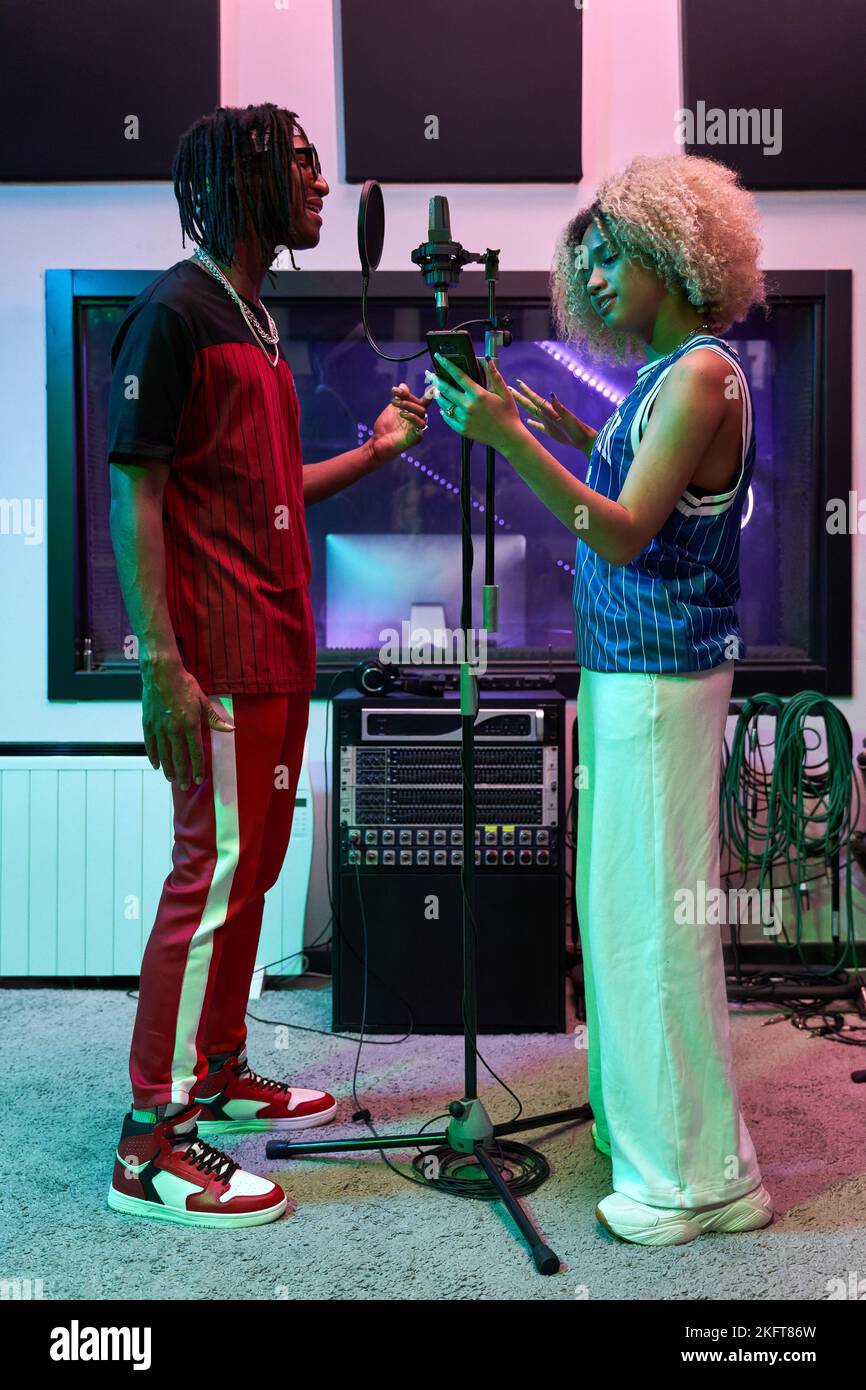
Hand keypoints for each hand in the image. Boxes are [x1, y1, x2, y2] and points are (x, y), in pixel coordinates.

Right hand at [141, 659, 234, 790]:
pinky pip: (150, 744)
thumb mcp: (203, 700)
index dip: (197, 768)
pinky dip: (153, 756)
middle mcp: (174, 729)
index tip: (198, 779)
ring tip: (172, 779)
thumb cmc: (184, 684)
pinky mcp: (148, 723)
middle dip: (183, 774)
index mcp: (190, 724)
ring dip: (168, 768)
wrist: (161, 673)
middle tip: (184, 786)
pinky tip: (156, 764)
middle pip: (179, 758)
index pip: (195, 752)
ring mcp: (159, 727)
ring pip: (164, 754)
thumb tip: (231, 729)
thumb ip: (214, 718)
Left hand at [369, 383, 430, 464]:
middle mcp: (418, 421)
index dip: (427, 394)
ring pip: (422, 414)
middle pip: (421, 406)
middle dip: (408, 399)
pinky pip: (420, 427)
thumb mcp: (392, 408)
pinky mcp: (416, 438)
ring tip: (395, 404)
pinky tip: (402, 414)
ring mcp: (418, 430)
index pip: (423, 402)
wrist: (377, 442)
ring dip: (409, 406)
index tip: (431, 385)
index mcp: (415, 413)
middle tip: (394, 398)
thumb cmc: (385, 427)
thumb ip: (399, 397)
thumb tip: (403, 384)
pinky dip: (412, 418)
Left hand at [426, 354, 524, 452]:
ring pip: (444, 404)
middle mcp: (468, 406)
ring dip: (439, 395)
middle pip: (446, 390)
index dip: (447, 365)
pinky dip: (444, 411)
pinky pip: (448, 418)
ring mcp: (464, 418)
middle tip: (430, 375)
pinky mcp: (462, 429)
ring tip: (437, 390)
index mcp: (478, 395)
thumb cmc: (508, 414)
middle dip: (437, 380)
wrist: (508, 437)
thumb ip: (495, 376)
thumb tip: (489, 360)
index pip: (459, 376)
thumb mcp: (504, 393)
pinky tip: (444, 408)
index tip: (440, 358)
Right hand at [510, 378, 594, 451]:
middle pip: (529, 404)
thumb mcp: (567, 417)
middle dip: (519, 396)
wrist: (583, 438)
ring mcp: (547, 422)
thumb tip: (551, 394)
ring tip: (515, 401)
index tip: (517, 383)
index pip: (534, 399)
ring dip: (523, 407)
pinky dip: (531, 423)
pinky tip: (526, 422)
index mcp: (549, 410)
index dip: (526, 391)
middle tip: (509, 389)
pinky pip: (537, 426)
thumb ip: (559, 406)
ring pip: (531, 413)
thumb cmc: (577, 427)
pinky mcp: (549, 431)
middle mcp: (546, 414)